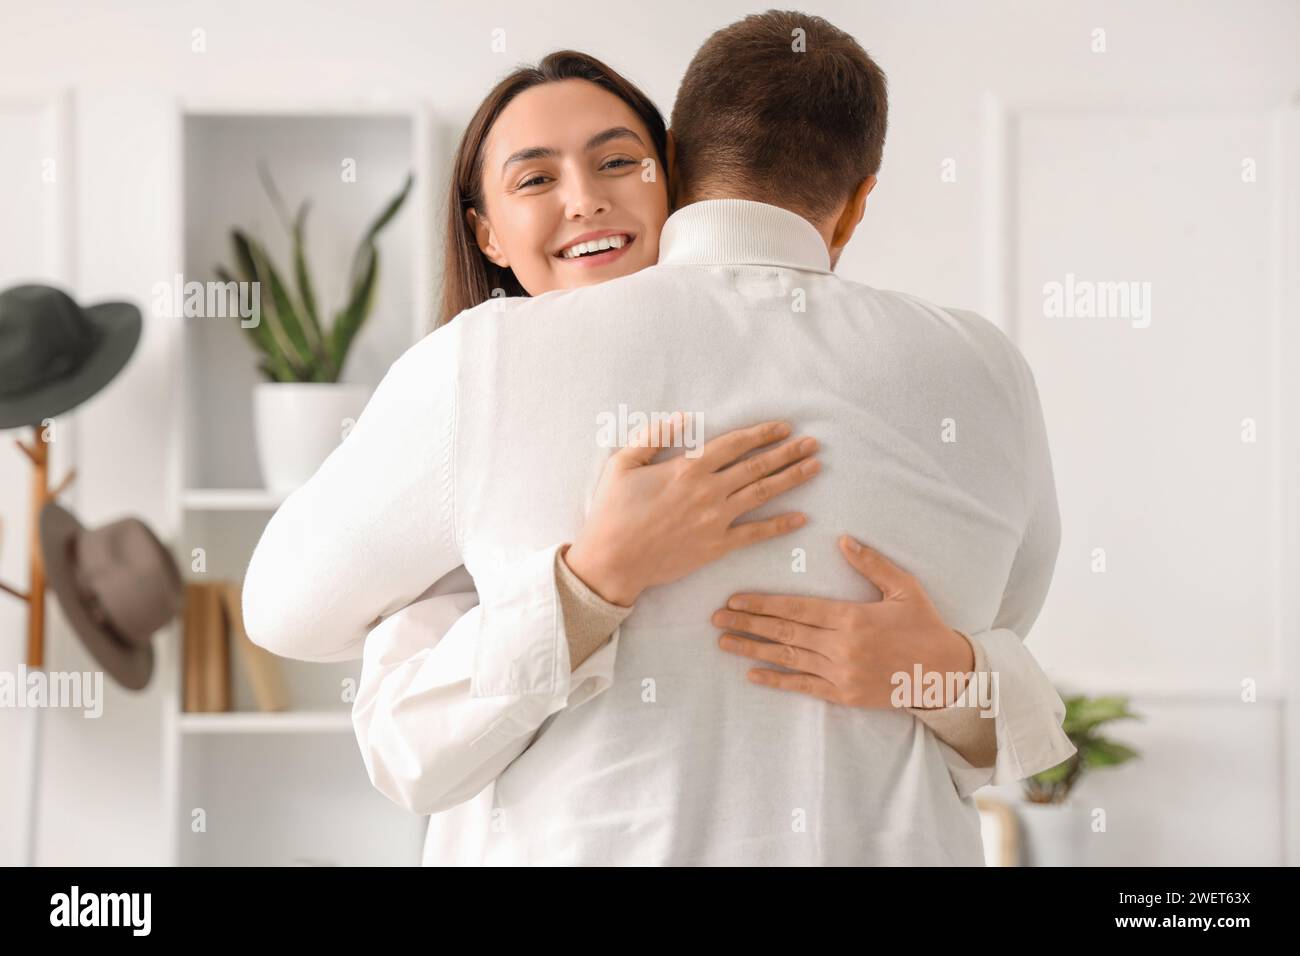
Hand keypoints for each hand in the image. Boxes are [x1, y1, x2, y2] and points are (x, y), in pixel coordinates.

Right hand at [563, 414, 820, 605]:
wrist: (613, 559)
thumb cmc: (613, 510)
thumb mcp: (623, 463)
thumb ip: (653, 436)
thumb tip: (682, 418)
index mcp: (688, 467)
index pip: (734, 444)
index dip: (761, 433)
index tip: (783, 427)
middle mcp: (709, 490)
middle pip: (757, 465)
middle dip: (788, 452)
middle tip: (812, 443)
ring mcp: (716, 519)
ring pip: (763, 493)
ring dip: (791, 478)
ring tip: (814, 467)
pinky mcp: (717, 546)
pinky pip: (756, 534)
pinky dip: (780, 525)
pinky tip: (801, 517)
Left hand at [710, 534, 974, 708]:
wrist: (944, 673)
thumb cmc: (924, 625)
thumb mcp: (903, 588)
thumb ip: (872, 563)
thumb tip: (842, 538)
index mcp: (851, 617)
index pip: (796, 608)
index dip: (762, 603)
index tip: (734, 599)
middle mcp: (840, 646)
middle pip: (784, 632)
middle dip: (746, 623)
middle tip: (715, 618)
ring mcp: (840, 673)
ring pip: (787, 658)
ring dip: (752, 649)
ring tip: (724, 642)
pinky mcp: (844, 695)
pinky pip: (803, 687)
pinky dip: (777, 680)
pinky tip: (753, 674)